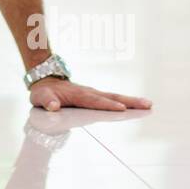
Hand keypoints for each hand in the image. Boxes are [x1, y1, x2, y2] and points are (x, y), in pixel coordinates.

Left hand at [29, 77, 152, 112]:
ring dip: (132, 101)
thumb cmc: (43, 92)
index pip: (94, 101)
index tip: (121, 108)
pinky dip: (126, 102)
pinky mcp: (96, 96)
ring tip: (149, 105)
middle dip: (129, 102)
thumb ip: (47, 101)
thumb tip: (52, 107)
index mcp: (78, 95)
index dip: (107, 105)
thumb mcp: (40, 97)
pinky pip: (113, 99)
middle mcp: (89, 93)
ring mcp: (94, 94)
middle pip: (112, 97)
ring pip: (115, 97)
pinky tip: (138, 107)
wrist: (46, 80)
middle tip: (147, 105)